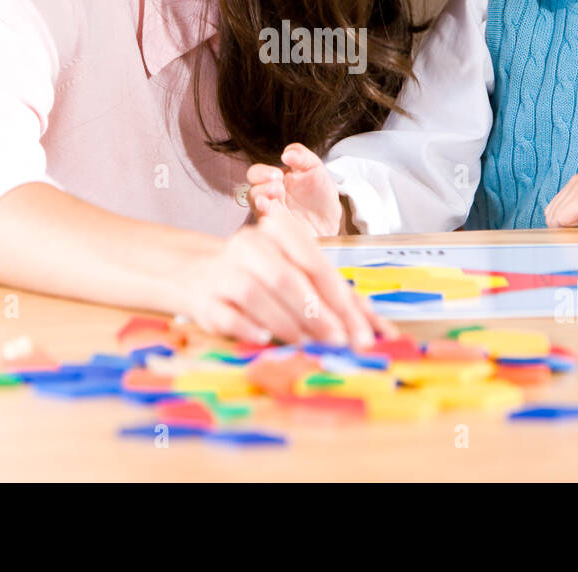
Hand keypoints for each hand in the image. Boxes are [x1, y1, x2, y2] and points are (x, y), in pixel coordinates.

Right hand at [178, 203, 395, 348]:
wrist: (196, 273)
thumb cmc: (261, 276)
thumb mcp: (298, 275)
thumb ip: (337, 298)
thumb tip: (381, 330)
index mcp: (277, 233)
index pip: (314, 264)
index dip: (341, 299)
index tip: (362, 333)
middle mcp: (249, 246)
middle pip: (287, 278)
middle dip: (317, 314)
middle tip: (338, 342)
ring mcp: (222, 271)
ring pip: (256, 294)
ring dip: (286, 322)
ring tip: (307, 343)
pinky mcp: (203, 299)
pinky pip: (226, 314)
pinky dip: (247, 327)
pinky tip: (263, 339)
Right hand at [245, 143, 344, 236]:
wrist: (329, 222)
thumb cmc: (321, 196)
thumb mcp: (316, 170)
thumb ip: (303, 156)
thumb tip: (287, 153)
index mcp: (277, 179)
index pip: (258, 172)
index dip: (263, 171)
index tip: (278, 174)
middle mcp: (269, 193)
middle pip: (251, 184)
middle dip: (260, 178)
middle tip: (276, 179)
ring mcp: (270, 209)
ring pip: (253, 200)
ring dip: (261, 194)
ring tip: (277, 193)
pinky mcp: (273, 224)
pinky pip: (261, 218)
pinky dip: (263, 212)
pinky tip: (269, 209)